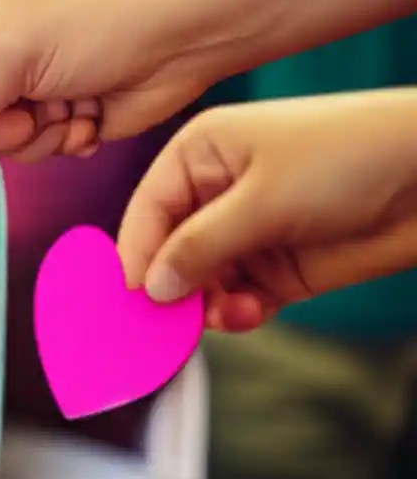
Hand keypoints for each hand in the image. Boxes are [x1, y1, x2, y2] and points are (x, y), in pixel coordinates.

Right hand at [0, 0, 217, 164]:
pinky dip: (59, 138)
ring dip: (31, 134)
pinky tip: (87, 114)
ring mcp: (19, 74)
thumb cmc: (96, 16)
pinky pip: (29, 146)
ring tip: (65, 107)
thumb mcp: (14, 52)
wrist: (187, 30)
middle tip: (24, 111)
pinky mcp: (51, 106)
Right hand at [117, 90, 416, 331]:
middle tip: (170, 324)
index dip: (136, 254)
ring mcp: (248, 229)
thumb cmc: (348, 158)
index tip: (131, 299)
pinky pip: (237, 297)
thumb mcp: (262, 201)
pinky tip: (249, 314)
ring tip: (228, 315)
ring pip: (201, 280)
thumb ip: (199, 246)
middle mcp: (216, 191)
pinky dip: (236, 311)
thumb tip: (152, 287)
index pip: (147, 210)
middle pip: (168, 250)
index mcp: (200, 154)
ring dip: (207, 305)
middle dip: (172, 286)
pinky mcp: (278, 264)